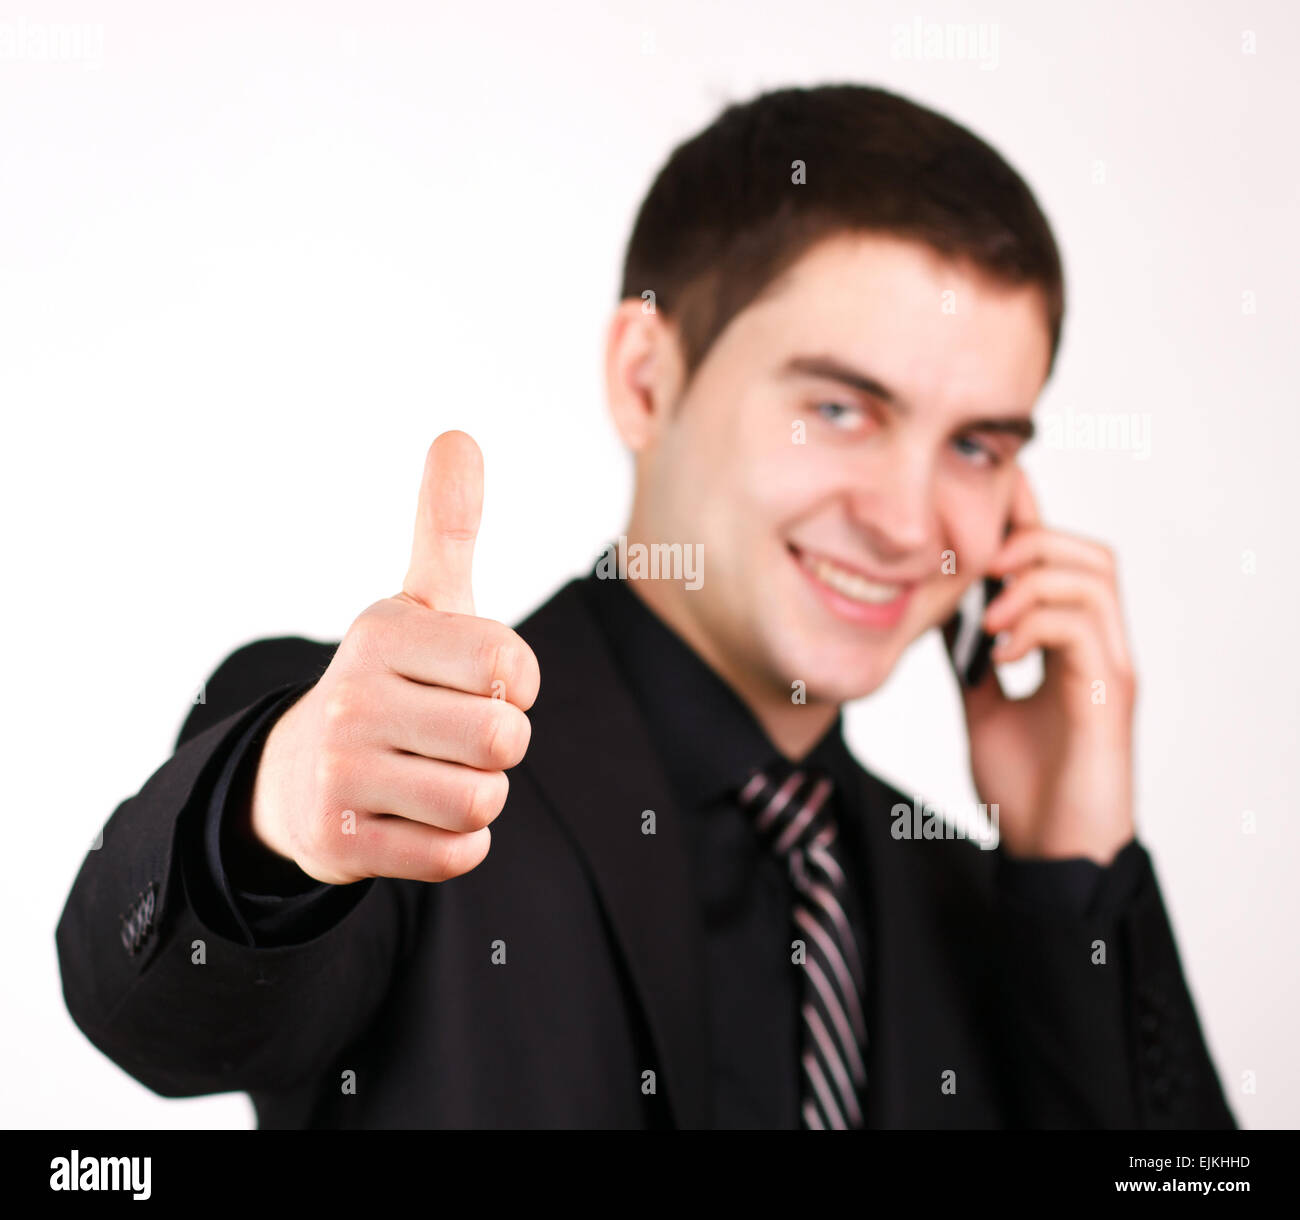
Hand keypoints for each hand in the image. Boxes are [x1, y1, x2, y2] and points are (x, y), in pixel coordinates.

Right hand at [245, 431, 540, 884]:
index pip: (513, 667)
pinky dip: (454, 844)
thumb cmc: (392, 680)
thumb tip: (458, 434)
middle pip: (504, 741)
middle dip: (500, 746)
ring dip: (477, 796)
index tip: (480, 683)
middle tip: (456, 736)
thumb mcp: (420, 603)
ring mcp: (341, 772)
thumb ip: (446, 526)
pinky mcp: (340, 842)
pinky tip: (415, 816)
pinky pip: (455, 855)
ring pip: (483, 802)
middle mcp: (354, 695)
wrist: (302, 774)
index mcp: (384, 631)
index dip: (517, 684)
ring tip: (432, 774)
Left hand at [955, 468, 1135, 864]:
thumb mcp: (982, 706)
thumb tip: (937, 614)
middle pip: (1088, 552)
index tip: (979, 499)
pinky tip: (999, 652)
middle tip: (978, 562)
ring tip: (988, 611)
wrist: (1050, 856)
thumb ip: (970, 658)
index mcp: (1070, 646)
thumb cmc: (1025, 789)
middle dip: (1031, 539)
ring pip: (1094, 577)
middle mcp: (1098, 648)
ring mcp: (1109, 668)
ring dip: (1033, 577)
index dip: (1024, 523)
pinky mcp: (1109, 697)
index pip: (1057, 562)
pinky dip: (1036, 624)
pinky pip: (1083, 629)